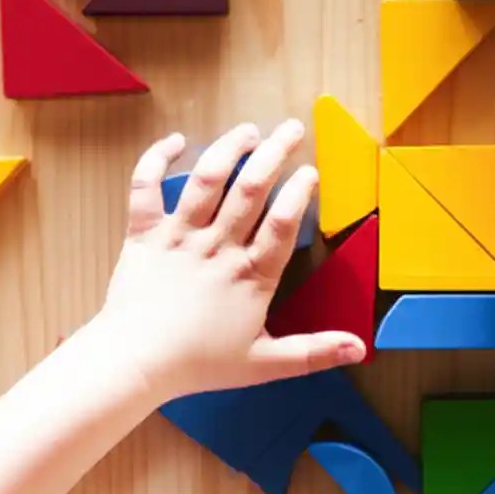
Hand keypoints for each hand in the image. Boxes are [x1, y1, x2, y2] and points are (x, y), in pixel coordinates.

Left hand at [93, 121, 365, 400]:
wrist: (134, 363)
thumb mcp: (264, 364)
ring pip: (207, 179)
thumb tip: (360, 348)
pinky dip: (157, 159)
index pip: (282, 223)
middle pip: (251, 189)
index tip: (310, 171)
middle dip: (275, 152)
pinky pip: (146, 187)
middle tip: (293, 128)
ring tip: (249, 130)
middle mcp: (218, 247)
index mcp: (251, 275)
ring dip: (229, 148)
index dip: (299, 193)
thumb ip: (313, 352)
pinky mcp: (144, 234)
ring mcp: (179, 236)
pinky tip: (175, 141)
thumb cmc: (199, 365)